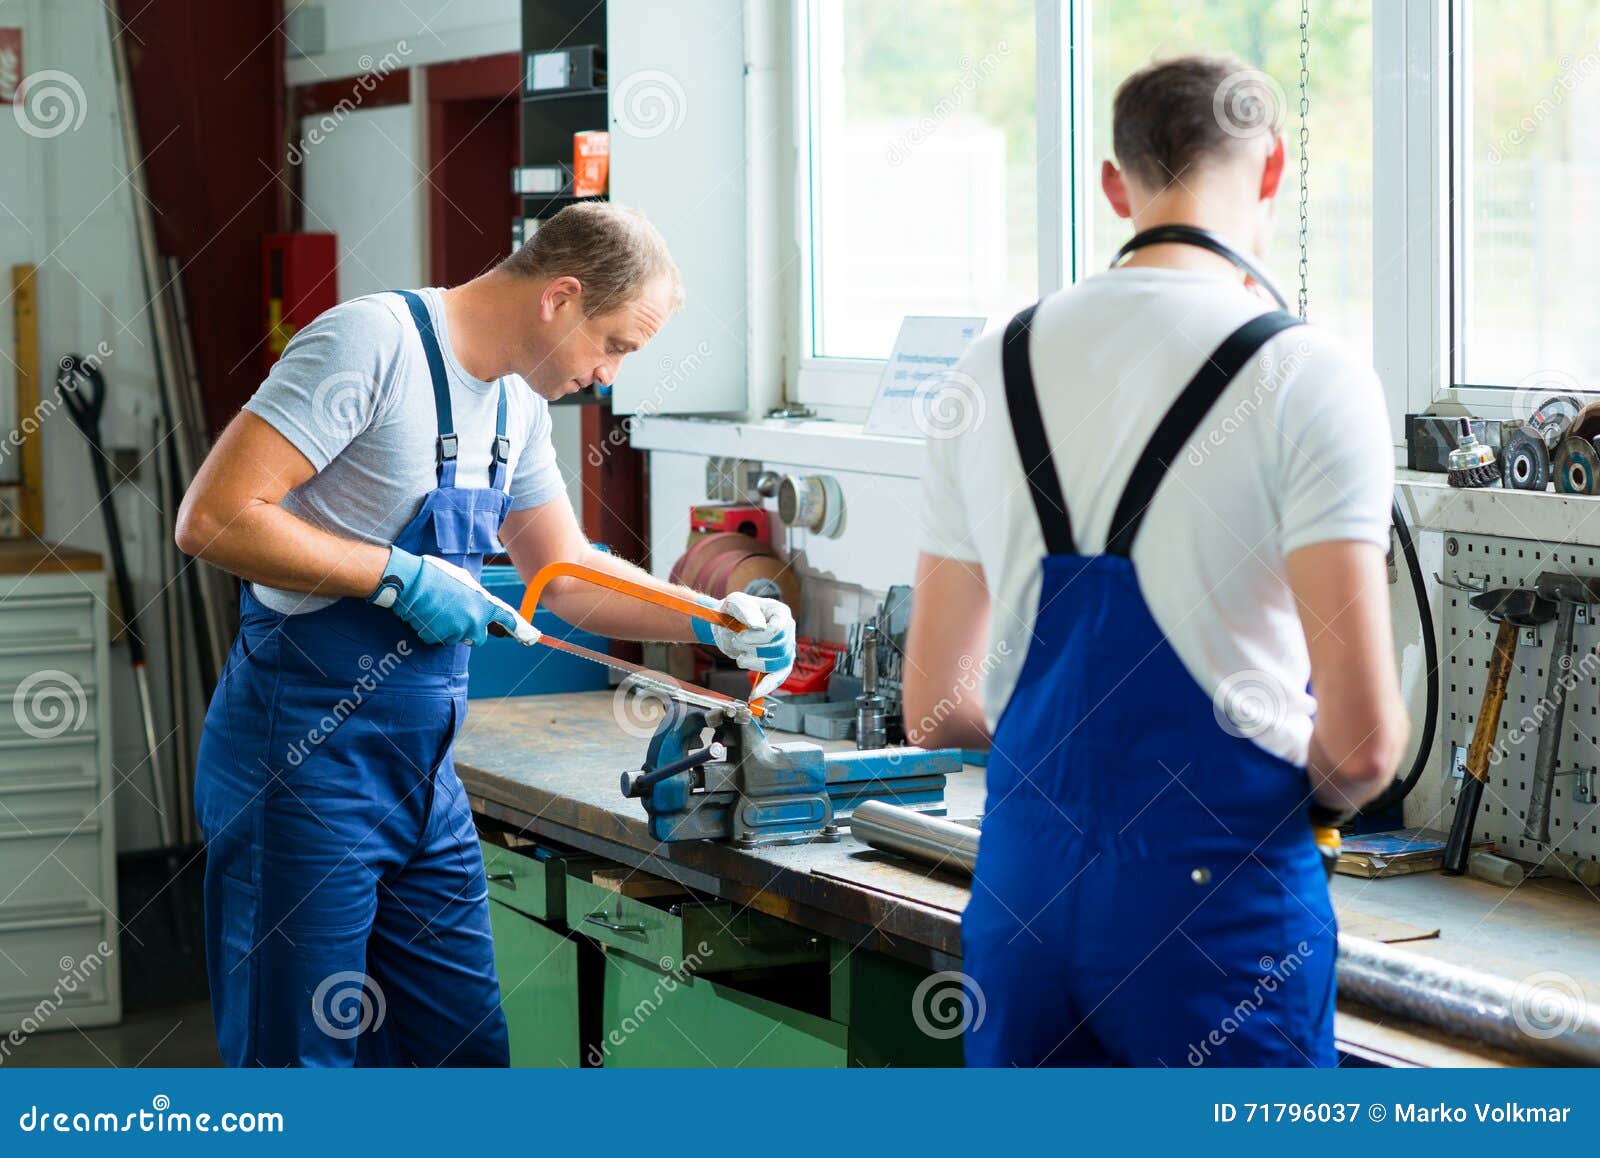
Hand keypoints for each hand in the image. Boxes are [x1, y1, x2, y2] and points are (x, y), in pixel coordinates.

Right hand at [369, 547, 540, 646]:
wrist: (413, 580)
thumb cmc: (437, 575)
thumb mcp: (465, 581)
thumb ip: (476, 598)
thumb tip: (479, 605)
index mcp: (484, 604)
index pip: (508, 618)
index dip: (520, 629)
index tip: (532, 637)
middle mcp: (475, 620)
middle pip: (478, 637)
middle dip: (469, 631)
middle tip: (454, 615)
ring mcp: (457, 631)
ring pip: (456, 638)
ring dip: (448, 629)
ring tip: (437, 609)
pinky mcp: (440, 638)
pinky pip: (438, 639)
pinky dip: (433, 631)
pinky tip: (427, 615)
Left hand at [692, 591, 795, 700]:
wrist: (727, 626)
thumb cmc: (733, 611)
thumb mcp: (735, 602)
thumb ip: (745, 610)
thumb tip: (758, 626)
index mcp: (780, 613)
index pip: (778, 630)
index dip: (758, 637)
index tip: (740, 636)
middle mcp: (788, 630)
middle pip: (778, 648)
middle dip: (753, 649)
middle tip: (736, 643)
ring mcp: (785, 648)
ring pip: (777, 664)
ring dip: (753, 664)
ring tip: (740, 656)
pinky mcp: (778, 664)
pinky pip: (778, 678)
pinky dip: (767, 686)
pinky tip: (755, 694)